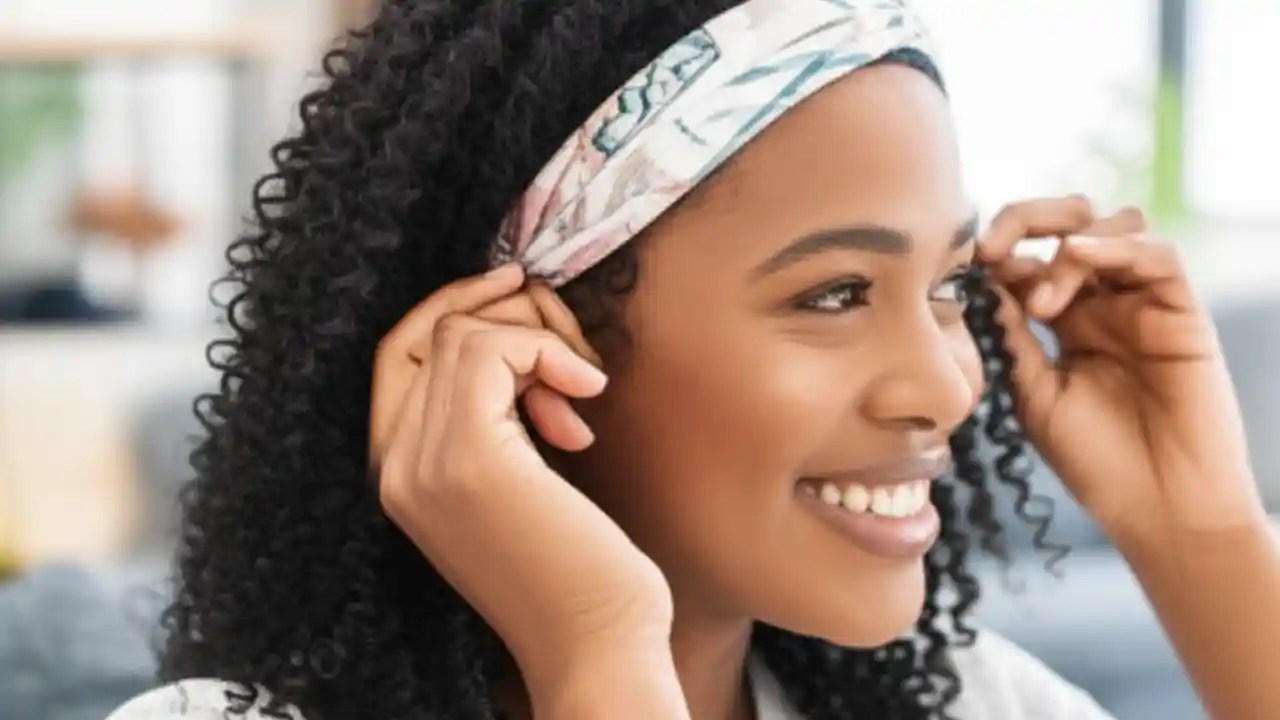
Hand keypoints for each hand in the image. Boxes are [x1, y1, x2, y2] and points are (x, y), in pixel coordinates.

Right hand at [368, 264, 673, 700]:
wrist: (597, 649)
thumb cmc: (580, 571)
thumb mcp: (524, 482)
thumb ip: (501, 419)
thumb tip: (519, 333)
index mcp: (400, 474)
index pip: (395, 352)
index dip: (452, 305)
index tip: (517, 286)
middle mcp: (394, 467)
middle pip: (428, 329)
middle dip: (512, 316)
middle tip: (575, 361)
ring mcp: (421, 463)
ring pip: (459, 331)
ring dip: (539, 337)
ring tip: (582, 396)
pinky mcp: (466, 459)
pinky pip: (489, 348)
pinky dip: (547, 352)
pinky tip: (588, 396)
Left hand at [978, 197, 1264, 547]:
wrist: (1160, 510)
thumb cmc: (1096, 462)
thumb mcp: (1034, 395)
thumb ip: (1013, 337)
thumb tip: (983, 282)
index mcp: (1064, 320)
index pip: (1029, 258)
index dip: (996, 250)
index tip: (963, 264)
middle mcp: (1103, 303)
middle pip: (1070, 224)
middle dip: (1028, 219)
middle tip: (993, 248)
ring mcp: (1143, 305)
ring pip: (1113, 228)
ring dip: (1068, 242)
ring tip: (1041, 300)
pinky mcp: (1183, 314)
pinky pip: (1158, 256)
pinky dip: (1115, 246)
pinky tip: (1078, 256)